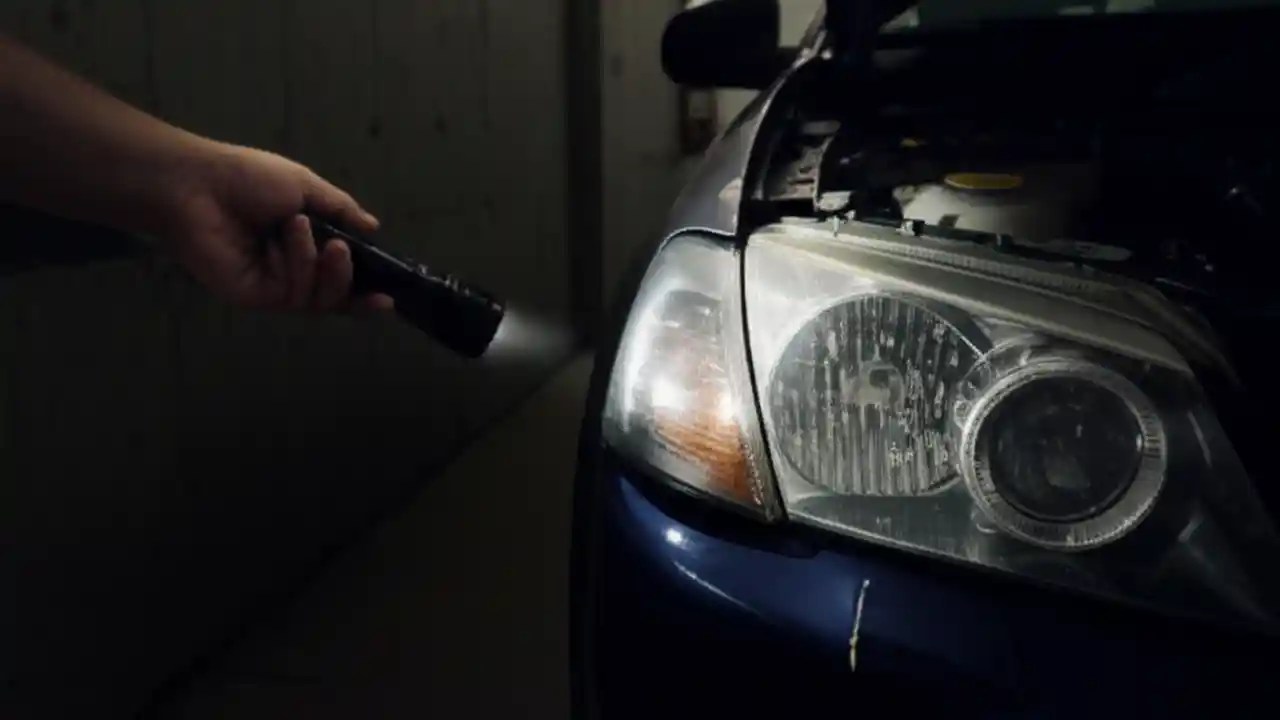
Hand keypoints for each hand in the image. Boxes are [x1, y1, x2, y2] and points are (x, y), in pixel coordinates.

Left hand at [160, 141, 393, 312]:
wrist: (198, 185)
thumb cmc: (247, 178)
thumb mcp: (305, 186)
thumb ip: (341, 210)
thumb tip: (374, 227)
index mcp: (304, 246)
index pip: (340, 279)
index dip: (364, 292)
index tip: (388, 298)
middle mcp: (291, 271)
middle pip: (334, 297)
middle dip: (346, 278)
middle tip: (342, 251)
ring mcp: (272, 287)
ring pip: (317, 299)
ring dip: (320, 266)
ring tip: (310, 234)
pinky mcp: (254, 295)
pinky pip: (292, 295)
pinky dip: (298, 266)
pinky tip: (287, 239)